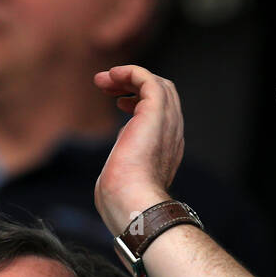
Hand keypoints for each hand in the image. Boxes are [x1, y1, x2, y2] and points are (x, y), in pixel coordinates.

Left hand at [92, 65, 183, 234]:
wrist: (132, 204)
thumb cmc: (122, 201)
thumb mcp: (124, 175)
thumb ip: (126, 159)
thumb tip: (120, 148)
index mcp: (167, 149)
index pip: (162, 114)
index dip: (140, 102)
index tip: (117, 102)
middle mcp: (172, 134)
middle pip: (163, 94)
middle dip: (133, 84)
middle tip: (105, 84)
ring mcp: (167, 123)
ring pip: (158, 84)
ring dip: (129, 76)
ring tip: (104, 79)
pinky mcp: (156, 113)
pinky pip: (147, 80)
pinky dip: (130, 72)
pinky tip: (112, 75)